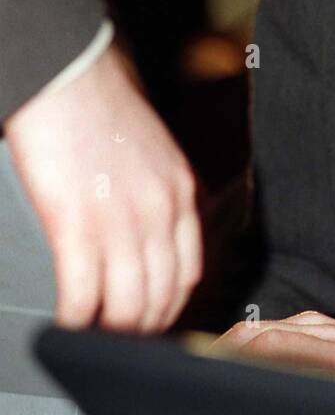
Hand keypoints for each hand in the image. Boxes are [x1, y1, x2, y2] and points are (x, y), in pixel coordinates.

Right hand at [4, 44, 202, 330]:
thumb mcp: (150, 148)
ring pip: (128, 305)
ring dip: (111, 332)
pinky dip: (76, 319)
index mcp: (178, 192)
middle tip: (122, 344)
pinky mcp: (78, 227)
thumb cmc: (99, 99)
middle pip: (162, 296)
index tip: (154, 320)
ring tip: (94, 342)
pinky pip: (84, 294)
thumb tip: (142, 228)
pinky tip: (66, 325)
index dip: (170, 305)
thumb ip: (154, 189)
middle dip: (142, 329)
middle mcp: (160, 213)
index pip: (188, 270)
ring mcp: (121, 223)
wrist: (68, 70)